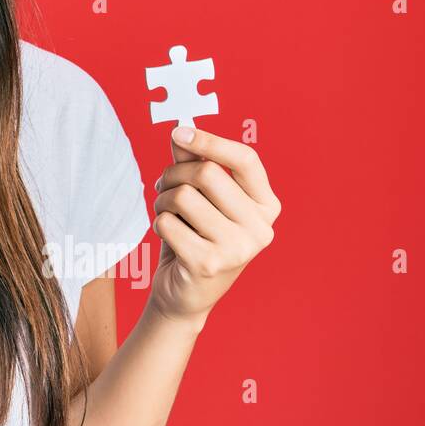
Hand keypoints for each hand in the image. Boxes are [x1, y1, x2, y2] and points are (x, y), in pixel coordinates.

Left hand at [147, 125, 281, 329]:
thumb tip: (182, 131)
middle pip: (206, 174)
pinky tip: (169, 237)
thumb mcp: (199, 197)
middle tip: (163, 188)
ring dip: (162, 201)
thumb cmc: (194, 236)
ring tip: (166, 214)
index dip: (210, 141)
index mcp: (265, 205)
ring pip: (183, 197)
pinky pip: (167, 223)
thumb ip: (194, 162)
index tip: (179, 132)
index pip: (245, 159)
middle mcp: (260, 227)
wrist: (185, 294)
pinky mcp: (209, 264)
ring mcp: (239, 248)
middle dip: (174, 175)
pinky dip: (159, 224)